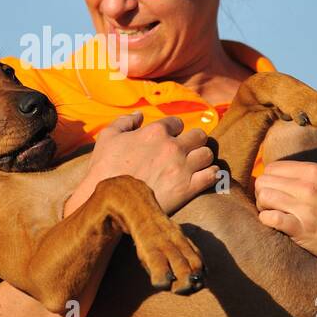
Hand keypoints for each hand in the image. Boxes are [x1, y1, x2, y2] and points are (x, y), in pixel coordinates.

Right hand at [66, 112, 218, 215]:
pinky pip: (212, 175)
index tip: (171, 138)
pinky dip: (211, 174)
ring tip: (196, 163)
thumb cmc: (104, 169)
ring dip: (203, 157)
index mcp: (155, 132)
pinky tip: (204, 176)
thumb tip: (139, 114)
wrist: (109, 202)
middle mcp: (172, 147)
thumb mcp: (107, 138)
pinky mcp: (187, 189)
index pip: (177, 123)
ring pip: (207, 154)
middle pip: (199, 136)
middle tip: (188, 150)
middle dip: (194, 141)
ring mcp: (182, 168)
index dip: (175, 129)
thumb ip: (124, 121)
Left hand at [254, 160, 316, 274]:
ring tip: (275, 216)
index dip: (269, 181)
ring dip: (264, 209)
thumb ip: (305, 178)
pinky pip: (270, 219)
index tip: (276, 193)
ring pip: (263, 198)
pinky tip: (278, 226)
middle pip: (263, 181)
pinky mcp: (302, 229)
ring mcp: (305, 207)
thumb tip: (273, 177)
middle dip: (262, 195)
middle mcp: (308, 185)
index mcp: (315, 171)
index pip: (272, 168)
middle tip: (272, 207)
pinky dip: (268, 222)